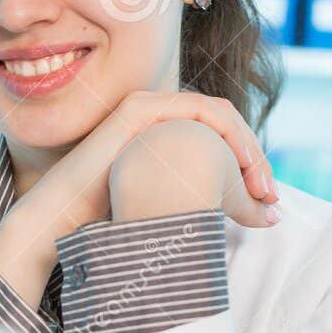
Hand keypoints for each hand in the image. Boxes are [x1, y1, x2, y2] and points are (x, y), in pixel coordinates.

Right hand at [0, 92, 277, 303]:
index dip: (251, 167)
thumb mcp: (166, 211)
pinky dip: (230, 132)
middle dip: (256, 160)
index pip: (222, 139)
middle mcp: (158, 118)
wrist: (60, 221)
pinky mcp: (140, 109)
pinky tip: (240, 165)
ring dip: (248, 147)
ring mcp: (148, 108)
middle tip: (271, 198)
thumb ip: (203, 206)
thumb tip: (264, 220)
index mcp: (162, 137)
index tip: (268, 204)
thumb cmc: (106, 223)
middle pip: (227, 126)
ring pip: (221, 114)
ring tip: (259, 186)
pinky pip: (202, 109)